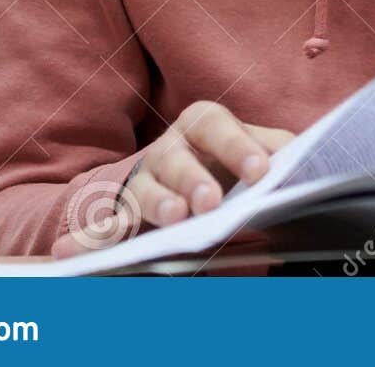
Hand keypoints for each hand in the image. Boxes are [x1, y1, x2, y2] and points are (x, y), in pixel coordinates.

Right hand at [52, 101, 293, 257]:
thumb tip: (305, 158)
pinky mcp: (123, 214)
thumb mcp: (256, 151)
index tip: (260, 173)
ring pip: (143, 189)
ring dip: (157, 204)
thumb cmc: (229, 162)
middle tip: (210, 201)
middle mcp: (169, 147)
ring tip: (174, 219)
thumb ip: (279, 151)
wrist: (187, 177)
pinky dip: (90, 239)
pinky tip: (68, 251)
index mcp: (204, 124)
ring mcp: (143, 180)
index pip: (218, 126)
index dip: (238, 146)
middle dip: (193, 178)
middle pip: (176, 157)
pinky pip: (106, 226)